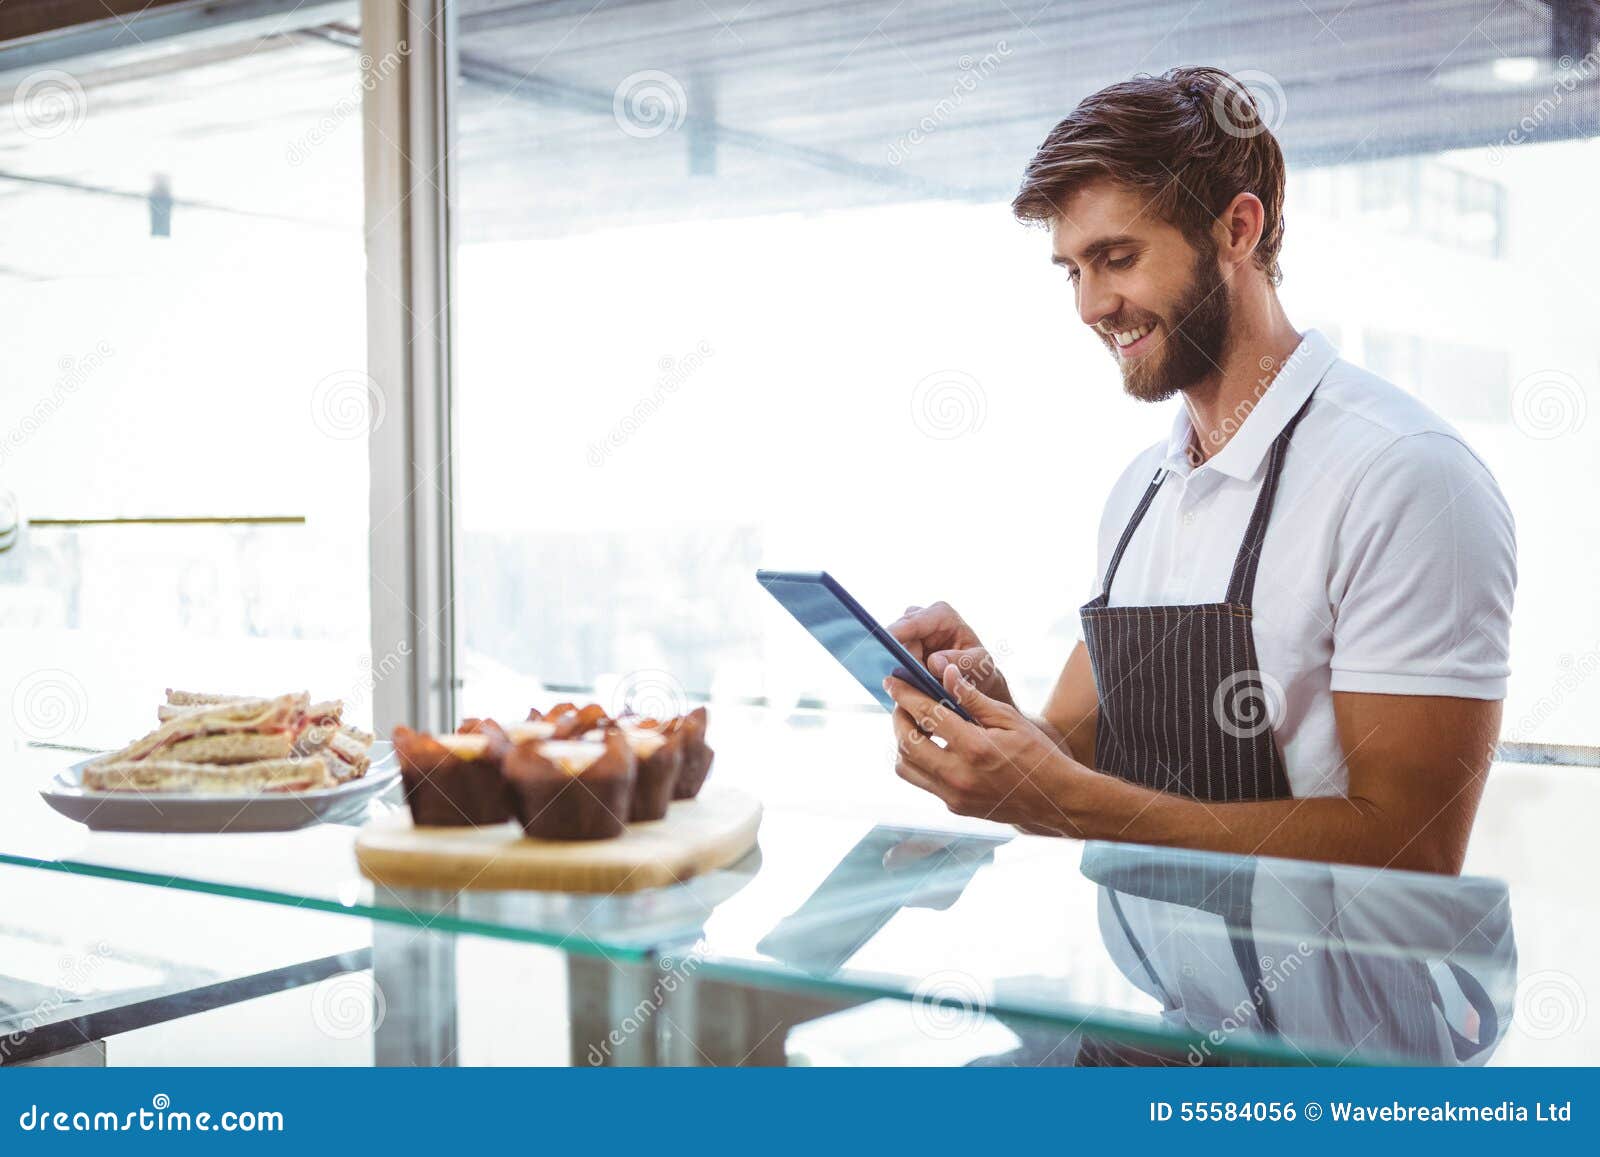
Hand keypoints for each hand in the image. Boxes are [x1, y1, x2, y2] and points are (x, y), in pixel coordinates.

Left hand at [884, 663, 1088, 834]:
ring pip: (905, 767)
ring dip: (902, 742)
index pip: (927, 715)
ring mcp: (954, 795)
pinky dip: (917, 760)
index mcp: (975, 748)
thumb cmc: (1037, 753)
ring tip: (913, 723)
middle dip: (898, 717)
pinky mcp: (954, 806)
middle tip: (902, 701)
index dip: (905, 695)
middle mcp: (959, 775)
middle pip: (906, 742)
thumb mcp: (1009, 719)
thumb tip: (946, 673)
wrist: (1054, 799)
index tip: (892, 681)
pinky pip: (921, 781)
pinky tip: (929, 745)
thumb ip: (973, 698)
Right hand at [886, 601, 1014, 709]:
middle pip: (900, 636)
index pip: (915, 621)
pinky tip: (911, 685)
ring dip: (903, 669)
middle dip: (903, 658)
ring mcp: (910, 632)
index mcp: (942, 615)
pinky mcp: (904, 648)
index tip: (884, 644)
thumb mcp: (978, 664)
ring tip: (922, 685)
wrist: (975, 677)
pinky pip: (894, 660)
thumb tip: (934, 663)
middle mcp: (922, 618)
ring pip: (895, 651)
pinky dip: (901, 674)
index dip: (898, 632)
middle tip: (914, 681)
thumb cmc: (979, 666)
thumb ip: (960, 662)